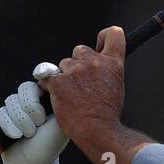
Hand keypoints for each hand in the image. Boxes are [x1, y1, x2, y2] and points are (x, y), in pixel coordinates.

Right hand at [0, 72, 68, 163]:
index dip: (41, 88)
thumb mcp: (62, 121)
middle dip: (31, 107)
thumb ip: (63, 101)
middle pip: (25, 88)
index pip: (42, 80)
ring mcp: (15, 108)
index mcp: (48, 98)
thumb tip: (63, 82)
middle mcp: (32, 100)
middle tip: (40, 123)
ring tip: (30, 134)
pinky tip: (17, 136)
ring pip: (11, 100)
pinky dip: (9, 126)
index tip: (44, 101)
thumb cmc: (51, 143)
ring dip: (21, 120)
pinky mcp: (2, 118)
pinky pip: (1, 113)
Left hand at [40, 26, 127, 143]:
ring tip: (72, 96)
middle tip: (81, 83)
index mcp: (113, 64)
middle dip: (77, 63)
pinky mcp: (58, 81)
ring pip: (63, 65)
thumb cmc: (107, 112)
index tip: (100, 42)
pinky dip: (49, 87)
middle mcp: (96, 62)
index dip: (105, 35)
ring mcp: (76, 70)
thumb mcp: (116, 86)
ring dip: (64, 77)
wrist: (97, 129)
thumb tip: (96, 66)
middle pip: (80, 50)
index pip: (114, 35)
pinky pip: (47, 78)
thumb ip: (106, 71)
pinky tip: (57, 98)